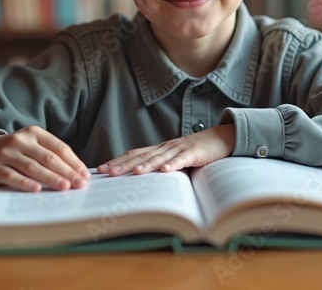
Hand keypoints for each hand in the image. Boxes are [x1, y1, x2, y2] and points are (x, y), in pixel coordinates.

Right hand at [0, 125, 89, 191]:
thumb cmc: (14, 150)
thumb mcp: (31, 145)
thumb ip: (50, 154)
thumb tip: (75, 172)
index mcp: (34, 133)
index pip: (59, 147)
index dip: (73, 161)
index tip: (85, 174)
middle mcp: (21, 140)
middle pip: (48, 157)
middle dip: (66, 172)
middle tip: (79, 184)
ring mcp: (6, 153)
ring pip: (32, 167)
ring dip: (50, 178)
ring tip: (65, 187)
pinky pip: (13, 176)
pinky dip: (25, 183)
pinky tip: (37, 189)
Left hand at [96, 124, 235, 175]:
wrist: (220, 137)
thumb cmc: (196, 151)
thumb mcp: (174, 159)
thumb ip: (160, 167)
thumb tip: (141, 184)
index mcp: (159, 149)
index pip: (134, 154)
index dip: (117, 161)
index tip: (101, 169)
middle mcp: (166, 147)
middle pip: (141, 155)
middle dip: (124, 164)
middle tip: (108, 172)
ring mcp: (180, 148)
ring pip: (160, 157)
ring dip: (146, 165)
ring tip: (134, 172)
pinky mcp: (195, 152)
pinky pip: (183, 159)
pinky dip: (174, 164)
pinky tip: (166, 170)